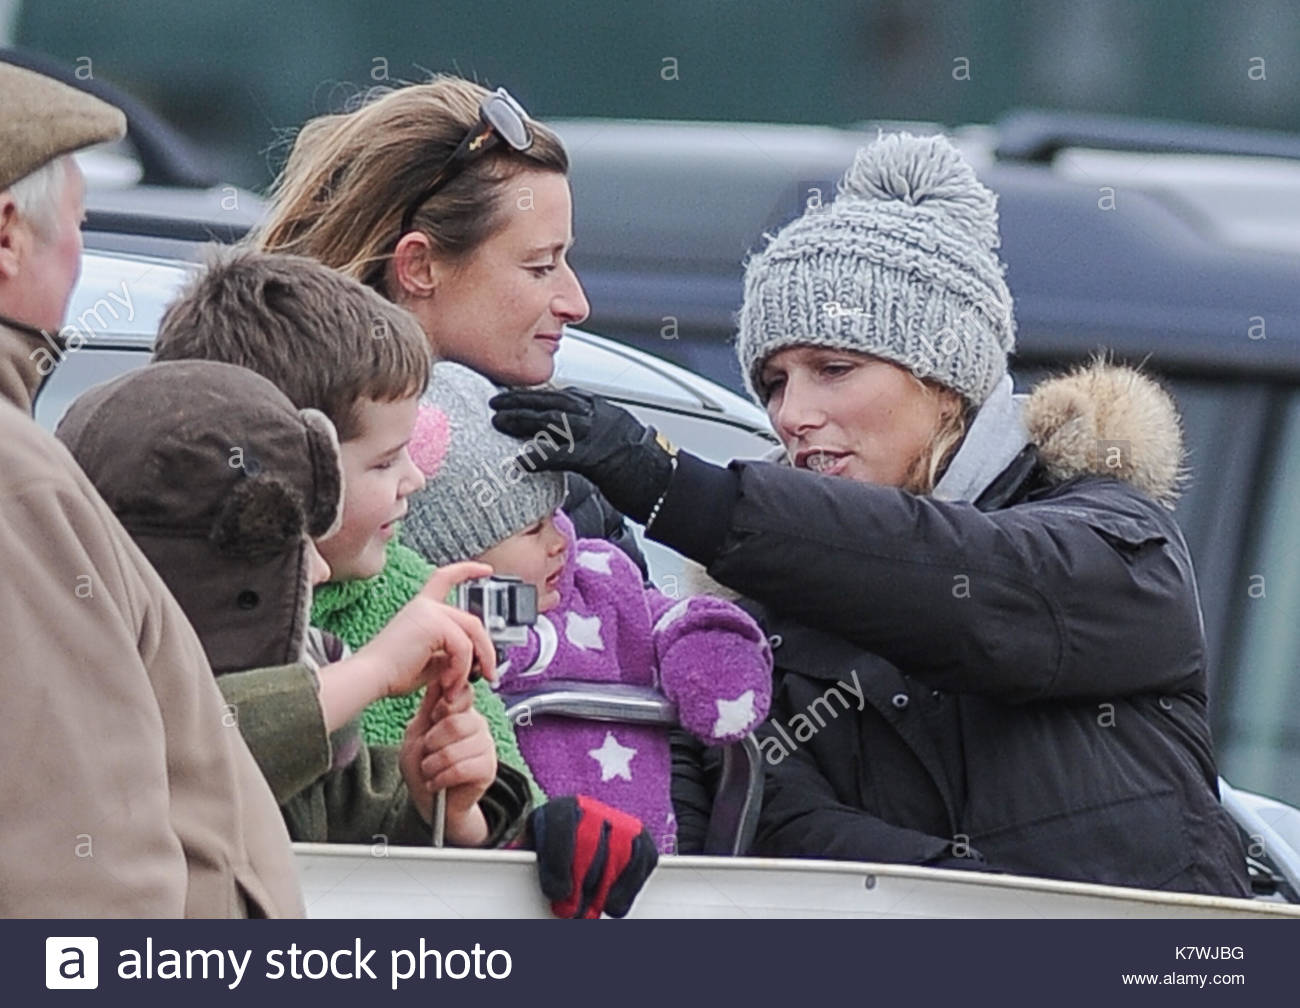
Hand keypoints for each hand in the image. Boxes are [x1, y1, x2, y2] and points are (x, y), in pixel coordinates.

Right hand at [363, 561, 497, 698]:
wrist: (369, 679)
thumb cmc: (391, 674)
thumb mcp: (430, 661)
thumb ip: (451, 653)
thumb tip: (477, 660)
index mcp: (422, 609)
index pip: (446, 579)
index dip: (468, 570)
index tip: (487, 570)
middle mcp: (426, 606)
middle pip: (471, 621)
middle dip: (486, 650)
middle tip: (489, 676)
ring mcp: (429, 612)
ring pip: (472, 633)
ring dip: (475, 663)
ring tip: (458, 688)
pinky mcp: (433, 624)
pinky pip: (463, 647)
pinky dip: (460, 669)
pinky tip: (447, 684)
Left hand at [400, 683, 495, 846]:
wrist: (432, 803)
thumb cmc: (422, 767)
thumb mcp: (415, 735)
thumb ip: (427, 710)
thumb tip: (437, 680)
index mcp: (461, 712)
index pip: (463, 693)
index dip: (443, 706)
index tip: (431, 720)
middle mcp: (477, 725)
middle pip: (456, 723)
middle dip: (432, 742)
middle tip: (426, 754)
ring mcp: (485, 746)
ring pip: (457, 749)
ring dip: (434, 764)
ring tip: (429, 771)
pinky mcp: (488, 768)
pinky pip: (463, 769)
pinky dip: (442, 778)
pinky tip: (436, 782)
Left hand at [490, 387, 674, 523]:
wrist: (666, 483)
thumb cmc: (643, 468)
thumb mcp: (615, 440)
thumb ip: (590, 433)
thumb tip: (565, 440)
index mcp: (603, 410)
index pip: (562, 394)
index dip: (535, 395)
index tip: (513, 394)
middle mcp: (599, 416)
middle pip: (552, 401)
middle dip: (520, 400)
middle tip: (495, 401)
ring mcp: (598, 435)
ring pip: (553, 419)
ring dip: (522, 419)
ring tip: (498, 421)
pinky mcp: (598, 458)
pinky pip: (562, 454)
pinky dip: (539, 456)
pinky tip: (520, 462)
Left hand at [529, 795, 658, 917]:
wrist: (578, 840)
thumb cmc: (551, 854)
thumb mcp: (532, 855)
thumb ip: (526, 864)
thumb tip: (520, 882)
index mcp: (561, 810)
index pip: (561, 827)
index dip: (559, 863)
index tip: (556, 893)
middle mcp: (594, 810)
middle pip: (589, 843)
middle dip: (579, 884)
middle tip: (568, 911)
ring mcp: (622, 823)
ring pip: (617, 854)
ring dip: (601, 891)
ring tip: (587, 912)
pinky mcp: (643, 842)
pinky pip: (640, 865)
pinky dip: (625, 890)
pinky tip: (608, 902)